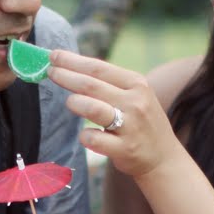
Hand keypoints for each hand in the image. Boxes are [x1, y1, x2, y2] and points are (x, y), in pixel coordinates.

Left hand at [45, 50, 182, 179]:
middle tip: (50, 72)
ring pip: (93, 108)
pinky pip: (94, 139)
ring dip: (75, 103)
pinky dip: (85, 136)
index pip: (99, 67)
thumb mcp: (135, 96)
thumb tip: (72, 67)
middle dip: (66, 76)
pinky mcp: (124, 149)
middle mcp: (135, 102)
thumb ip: (110, 84)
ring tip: (69, 102)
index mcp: (137, 84)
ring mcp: (130, 126)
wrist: (163, 157)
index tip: (54, 56)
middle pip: (92, 85)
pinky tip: (86, 136)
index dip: (73, 61)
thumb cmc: (141, 122)